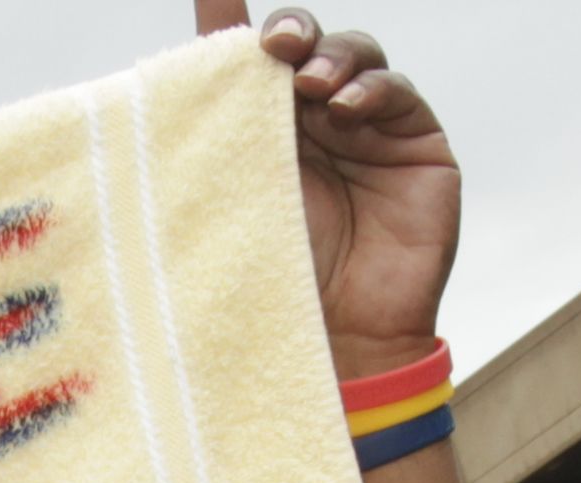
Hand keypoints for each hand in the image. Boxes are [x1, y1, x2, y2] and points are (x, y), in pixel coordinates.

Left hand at [211, 8, 456, 361]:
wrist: (335, 351)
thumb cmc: (268, 286)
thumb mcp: (223, 203)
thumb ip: (206, 140)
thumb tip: (159, 86)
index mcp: (263, 132)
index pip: (248, 63)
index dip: (232, 19)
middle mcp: (318, 124)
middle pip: (308, 48)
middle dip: (292, 34)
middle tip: (273, 46)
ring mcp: (372, 131)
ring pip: (356, 57)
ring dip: (332, 58)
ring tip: (311, 84)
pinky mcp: (420, 148)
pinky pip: (398, 94)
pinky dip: (372, 89)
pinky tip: (346, 109)